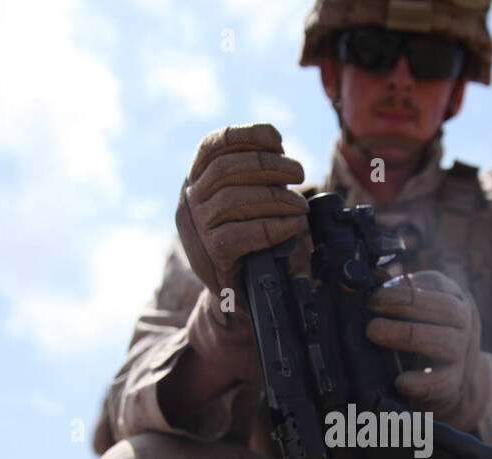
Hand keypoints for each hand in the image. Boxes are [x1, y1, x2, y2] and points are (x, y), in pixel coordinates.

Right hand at [175, 123, 308, 297]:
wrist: (236, 290)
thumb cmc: (246, 237)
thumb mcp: (243, 200)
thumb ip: (253, 176)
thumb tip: (280, 153)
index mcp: (195, 179)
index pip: (213, 145)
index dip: (246, 135)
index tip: (277, 140)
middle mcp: (190, 200)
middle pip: (226, 168)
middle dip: (269, 165)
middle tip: (300, 173)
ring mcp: (196, 229)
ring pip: (234, 200)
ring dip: (276, 198)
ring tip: (301, 206)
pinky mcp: (211, 255)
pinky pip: (242, 235)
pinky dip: (273, 227)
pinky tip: (292, 225)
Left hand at [365, 271, 489, 432]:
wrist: (456, 383)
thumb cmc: (426, 339)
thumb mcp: (418, 313)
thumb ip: (398, 298)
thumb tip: (367, 283)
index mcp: (455, 298)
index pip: (435, 283)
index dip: (402, 287)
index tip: (374, 295)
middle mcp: (464, 323)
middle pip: (444, 308)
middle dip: (403, 304)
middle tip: (370, 307)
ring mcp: (462, 353)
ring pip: (443, 341)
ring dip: (406, 334)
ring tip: (373, 332)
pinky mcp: (455, 383)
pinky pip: (441, 382)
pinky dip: (420, 382)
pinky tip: (400, 381)